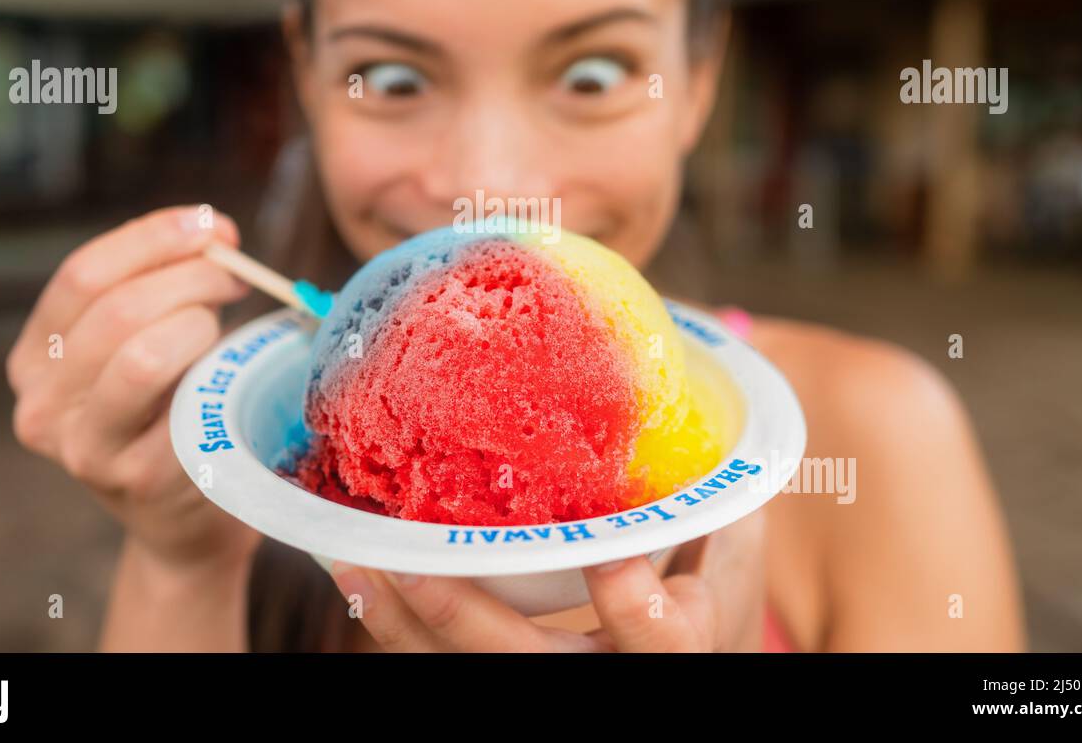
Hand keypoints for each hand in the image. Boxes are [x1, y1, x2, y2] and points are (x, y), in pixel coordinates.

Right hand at [6, 205, 259, 573]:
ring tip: (226, 324)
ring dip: (203, 320)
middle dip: (192, 276)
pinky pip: (187, 404)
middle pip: (118, 308)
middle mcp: (41, 405)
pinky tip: (233, 372)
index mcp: (34, 358)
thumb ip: (160, 287)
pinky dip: (219, 374)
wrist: (186, 520)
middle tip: (236, 276)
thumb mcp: (144, 345)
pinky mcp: (138, 479)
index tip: (213, 225)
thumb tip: (216, 234)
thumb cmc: (174, 412)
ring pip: (144, 353)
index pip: (82, 275)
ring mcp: (85, 448)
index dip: (154, 238)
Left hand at [329, 508, 766, 651]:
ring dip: (402, 619)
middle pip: (523, 663)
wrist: (678, 673)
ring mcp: (543, 685)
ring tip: (355, 564)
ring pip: (462, 670)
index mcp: (673, 652)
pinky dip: (397, 624)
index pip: (663, 645)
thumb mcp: (726, 563)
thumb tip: (707, 396)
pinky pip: (437, 663)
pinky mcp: (501, 677)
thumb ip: (719, 500)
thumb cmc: (702, 613)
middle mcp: (600, 680)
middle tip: (411, 562)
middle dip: (461, 613)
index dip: (638, 610)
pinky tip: (364, 577)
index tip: (616, 555)